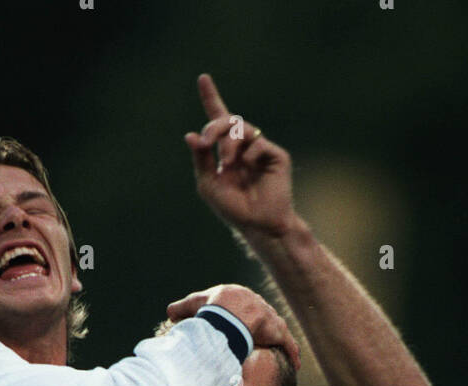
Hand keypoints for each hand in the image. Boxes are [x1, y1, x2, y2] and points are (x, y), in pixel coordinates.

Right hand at [167, 283, 299, 369]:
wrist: (228, 314)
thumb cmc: (211, 309)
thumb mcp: (193, 306)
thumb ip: (183, 308)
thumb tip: (169, 312)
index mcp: (240, 297)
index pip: (245, 308)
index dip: (245, 318)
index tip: (245, 327)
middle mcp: (257, 305)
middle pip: (263, 318)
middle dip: (265, 328)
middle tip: (265, 339)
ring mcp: (270, 318)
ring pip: (278, 330)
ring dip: (280, 340)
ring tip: (283, 351)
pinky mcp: (278, 331)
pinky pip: (288, 343)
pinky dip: (291, 353)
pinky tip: (296, 364)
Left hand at [186, 74, 295, 240]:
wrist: (259, 224)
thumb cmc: (234, 208)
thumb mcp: (208, 184)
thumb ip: (200, 160)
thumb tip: (190, 135)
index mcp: (227, 151)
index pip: (218, 120)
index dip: (211, 98)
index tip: (203, 78)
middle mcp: (244, 147)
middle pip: (228, 120)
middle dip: (214, 126)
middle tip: (207, 141)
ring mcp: (261, 150)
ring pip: (242, 129)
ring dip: (229, 144)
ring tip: (227, 163)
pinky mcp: (277, 156)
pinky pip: (258, 143)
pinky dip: (248, 155)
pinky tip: (248, 168)